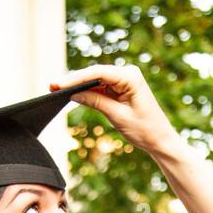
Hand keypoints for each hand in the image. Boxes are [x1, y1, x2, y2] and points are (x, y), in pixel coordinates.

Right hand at [52, 64, 179, 155]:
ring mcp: (124, 80)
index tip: (59, 84)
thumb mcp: (117, 116)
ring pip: (95, 80)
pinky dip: (87, 92)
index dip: (76, 78)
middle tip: (52, 86)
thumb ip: (96, 102)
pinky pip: (100, 87)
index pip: (98, 73)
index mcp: (131, 77)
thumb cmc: (145, 130)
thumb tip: (74, 93)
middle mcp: (127, 74)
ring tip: (57, 90)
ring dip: (78, 86)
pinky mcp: (121, 89)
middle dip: (74, 81)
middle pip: (94, 74)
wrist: (161, 140)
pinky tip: (71, 94)